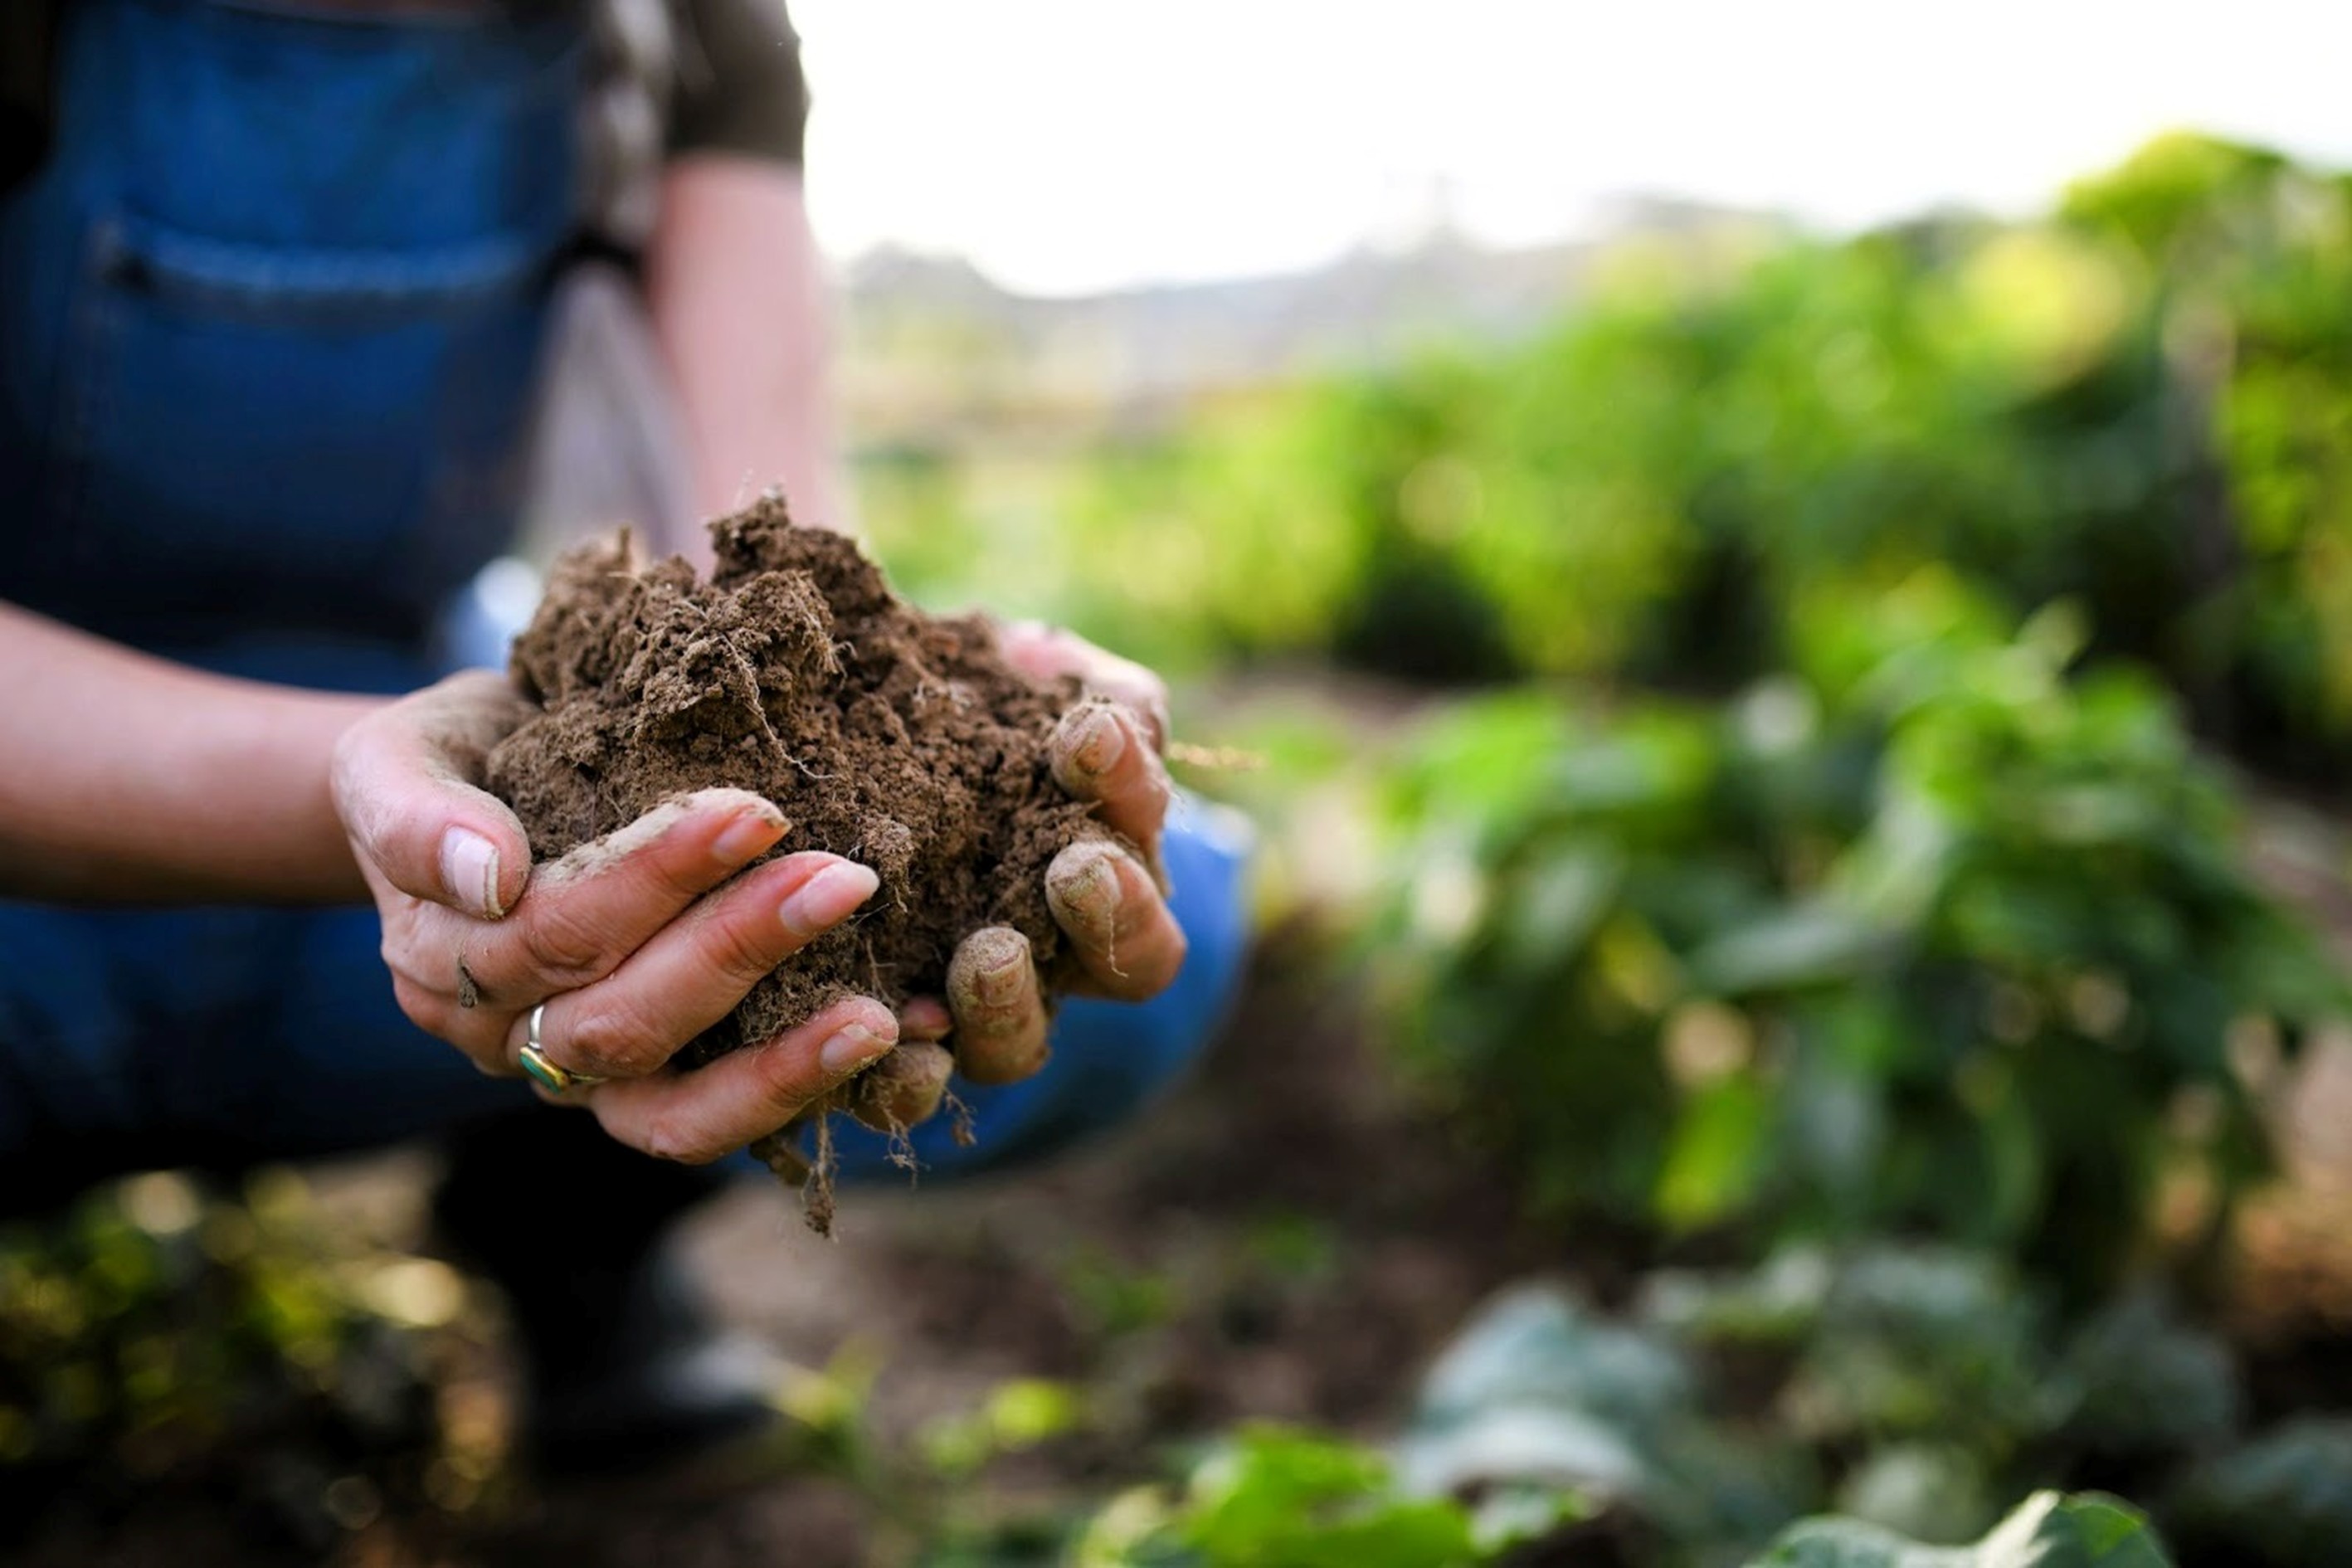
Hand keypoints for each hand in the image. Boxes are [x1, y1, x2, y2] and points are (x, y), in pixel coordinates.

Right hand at [330, 671, 898, 1163]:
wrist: (468, 791)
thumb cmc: (451, 760)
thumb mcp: (396, 759)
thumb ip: (416, 816)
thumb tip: (489, 877)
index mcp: (440, 965)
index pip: (556, 932)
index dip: (656, 879)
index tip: (757, 811)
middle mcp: (504, 1041)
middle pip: (622, 1021)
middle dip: (737, 952)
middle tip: (846, 879)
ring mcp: (577, 1084)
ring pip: (672, 1112)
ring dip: (781, 1061)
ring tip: (882, 1014)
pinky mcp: (647, 1097)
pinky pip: (716, 1124)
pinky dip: (802, 1097)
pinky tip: (891, 1046)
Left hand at [864, 625, 1186, 1126]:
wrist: (842, 770)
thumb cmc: (953, 712)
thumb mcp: (1014, 678)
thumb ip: (1065, 687)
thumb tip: (1087, 700)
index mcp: (1106, 852)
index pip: (1146, 830)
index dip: (1129, 787)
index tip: (1087, 736)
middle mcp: (1061, 952)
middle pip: (1128, 964)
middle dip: (1114, 914)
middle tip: (1078, 869)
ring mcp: (978, 1011)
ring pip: (1020, 1043)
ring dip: (1013, 1002)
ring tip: (987, 954)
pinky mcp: (886, 1054)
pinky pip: (906, 1092)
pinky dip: (902, 1082)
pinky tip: (883, 1036)